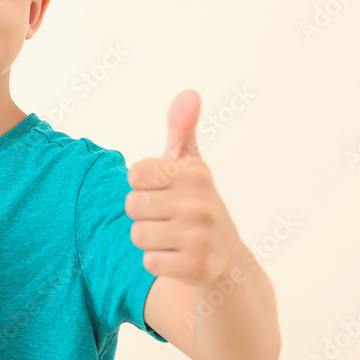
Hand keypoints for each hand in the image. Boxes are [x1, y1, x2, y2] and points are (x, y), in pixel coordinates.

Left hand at [124, 90, 241, 286]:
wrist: (227, 260)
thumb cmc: (196, 205)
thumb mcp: (190, 165)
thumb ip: (182, 129)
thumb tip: (188, 93)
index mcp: (195, 172)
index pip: (134, 174)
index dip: (143, 186)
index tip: (166, 192)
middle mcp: (201, 201)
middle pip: (132, 206)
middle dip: (144, 215)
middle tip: (171, 218)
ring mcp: (201, 236)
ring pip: (137, 235)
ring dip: (150, 240)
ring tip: (175, 238)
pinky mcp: (197, 267)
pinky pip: (149, 262)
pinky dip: (159, 262)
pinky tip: (180, 258)